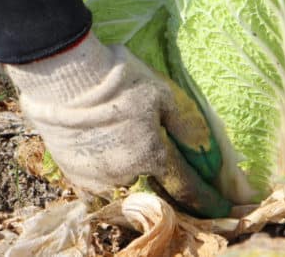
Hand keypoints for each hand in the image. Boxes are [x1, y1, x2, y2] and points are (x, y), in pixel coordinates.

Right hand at [6, 32, 230, 217]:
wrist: (65, 77)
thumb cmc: (121, 81)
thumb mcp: (164, 94)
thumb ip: (188, 125)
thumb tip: (207, 149)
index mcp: (154, 156)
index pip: (186, 187)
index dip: (205, 199)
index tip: (220, 207)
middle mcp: (128, 174)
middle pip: (156, 189)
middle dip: (168, 187)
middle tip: (170, 170)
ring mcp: (98, 177)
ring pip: (126, 185)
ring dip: (135, 176)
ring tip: (131, 152)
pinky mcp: (73, 172)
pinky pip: (98, 185)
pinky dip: (109, 177)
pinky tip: (109, 159)